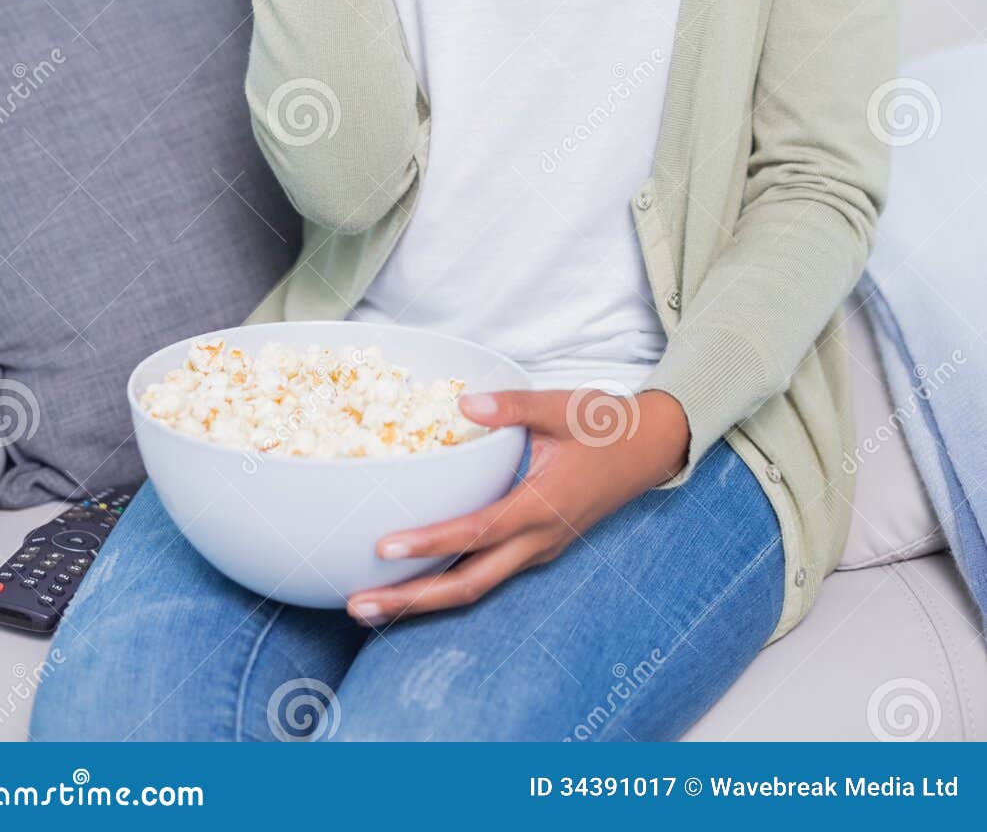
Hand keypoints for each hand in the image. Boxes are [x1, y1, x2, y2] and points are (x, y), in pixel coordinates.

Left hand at [346, 387, 690, 624]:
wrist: (648, 450)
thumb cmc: (602, 426)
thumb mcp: (560, 407)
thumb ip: (513, 407)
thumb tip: (464, 402)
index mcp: (541, 506)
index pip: (476, 533)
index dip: (430, 544)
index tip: (384, 548)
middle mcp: (537, 541)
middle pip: (468, 585)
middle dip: (413, 600)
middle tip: (359, 605)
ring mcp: (538, 551)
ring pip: (476, 587)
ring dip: (425, 600)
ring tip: (372, 604)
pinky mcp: (536, 549)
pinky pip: (487, 576)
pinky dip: (448, 584)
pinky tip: (417, 582)